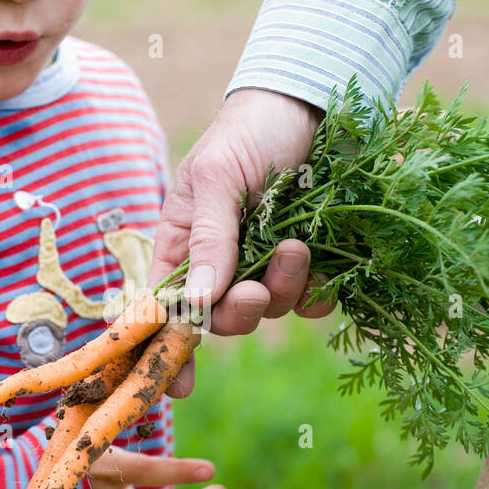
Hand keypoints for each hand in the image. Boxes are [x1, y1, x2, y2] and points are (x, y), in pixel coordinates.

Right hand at [147, 87, 334, 397]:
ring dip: (283, 290)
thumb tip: (195, 303)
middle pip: (220, 318)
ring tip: (298, 246)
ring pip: (269, 311)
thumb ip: (209, 240)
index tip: (174, 386)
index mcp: (183, 244)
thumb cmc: (251, 130)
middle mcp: (221, 263)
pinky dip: (318, 294)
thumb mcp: (218, 176)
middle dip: (239, 312)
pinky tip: (324, 265)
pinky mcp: (311, 264)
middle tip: (257, 288)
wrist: (317, 101)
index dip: (165, 349)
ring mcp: (266, 265)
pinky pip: (311, 303)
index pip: (163, 309)